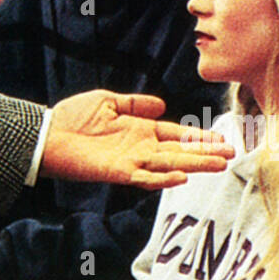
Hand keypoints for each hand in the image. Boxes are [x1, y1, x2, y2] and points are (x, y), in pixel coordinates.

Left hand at [41, 91, 234, 189]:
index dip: (197, 137)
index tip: (221, 140)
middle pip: (179, 151)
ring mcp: (130, 161)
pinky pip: (144, 177)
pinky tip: (181, 176)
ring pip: (169, 164)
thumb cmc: (72, 118)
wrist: (47, 134)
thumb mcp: (107, 101)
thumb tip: (162, 105)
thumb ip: (134, 103)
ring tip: (219, 165)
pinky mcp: (117, 172)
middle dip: (205, 153)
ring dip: (194, 165)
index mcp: (139, 130)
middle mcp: (140, 148)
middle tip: (231, 155)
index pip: (175, 135)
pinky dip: (162, 178)